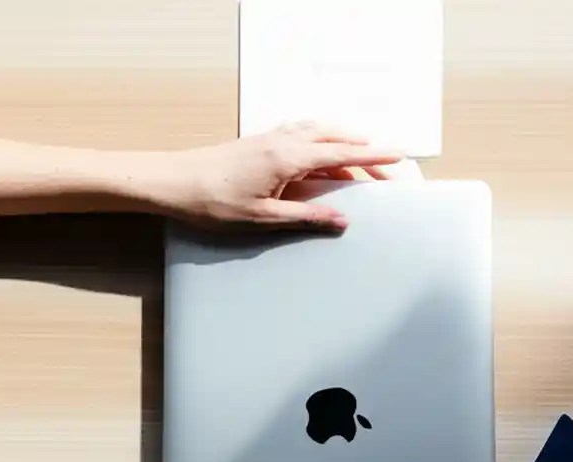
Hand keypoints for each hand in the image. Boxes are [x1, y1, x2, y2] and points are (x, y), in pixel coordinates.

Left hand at [123, 121, 402, 231]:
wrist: (172, 182)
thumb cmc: (212, 203)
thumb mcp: (264, 218)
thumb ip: (307, 216)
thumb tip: (342, 220)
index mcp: (289, 158)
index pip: (342, 153)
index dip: (374, 156)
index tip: (400, 155)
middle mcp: (283, 140)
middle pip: (336, 139)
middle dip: (365, 150)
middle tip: (388, 165)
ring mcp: (270, 137)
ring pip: (318, 131)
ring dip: (343, 140)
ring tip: (362, 154)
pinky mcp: (258, 141)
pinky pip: (300, 131)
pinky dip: (320, 137)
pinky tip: (320, 149)